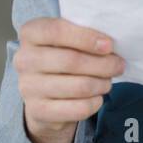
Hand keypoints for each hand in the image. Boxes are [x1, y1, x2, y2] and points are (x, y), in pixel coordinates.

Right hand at [14, 17, 125, 142]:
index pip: (56, 31)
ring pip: (79, 86)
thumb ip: (83, 36)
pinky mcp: (38, 111)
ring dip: (102, 84)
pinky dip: (95, 103)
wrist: (42, 96)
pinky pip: (78, 108)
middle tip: (118, 65)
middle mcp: (24, 60)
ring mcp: (28, 87)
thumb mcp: (66, 41)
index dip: (87, 38)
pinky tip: (97, 97)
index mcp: (30, 34)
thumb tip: (110, 45)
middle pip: (71, 61)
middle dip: (103, 64)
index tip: (109, 45)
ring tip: (108, 81)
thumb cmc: (61, 59)